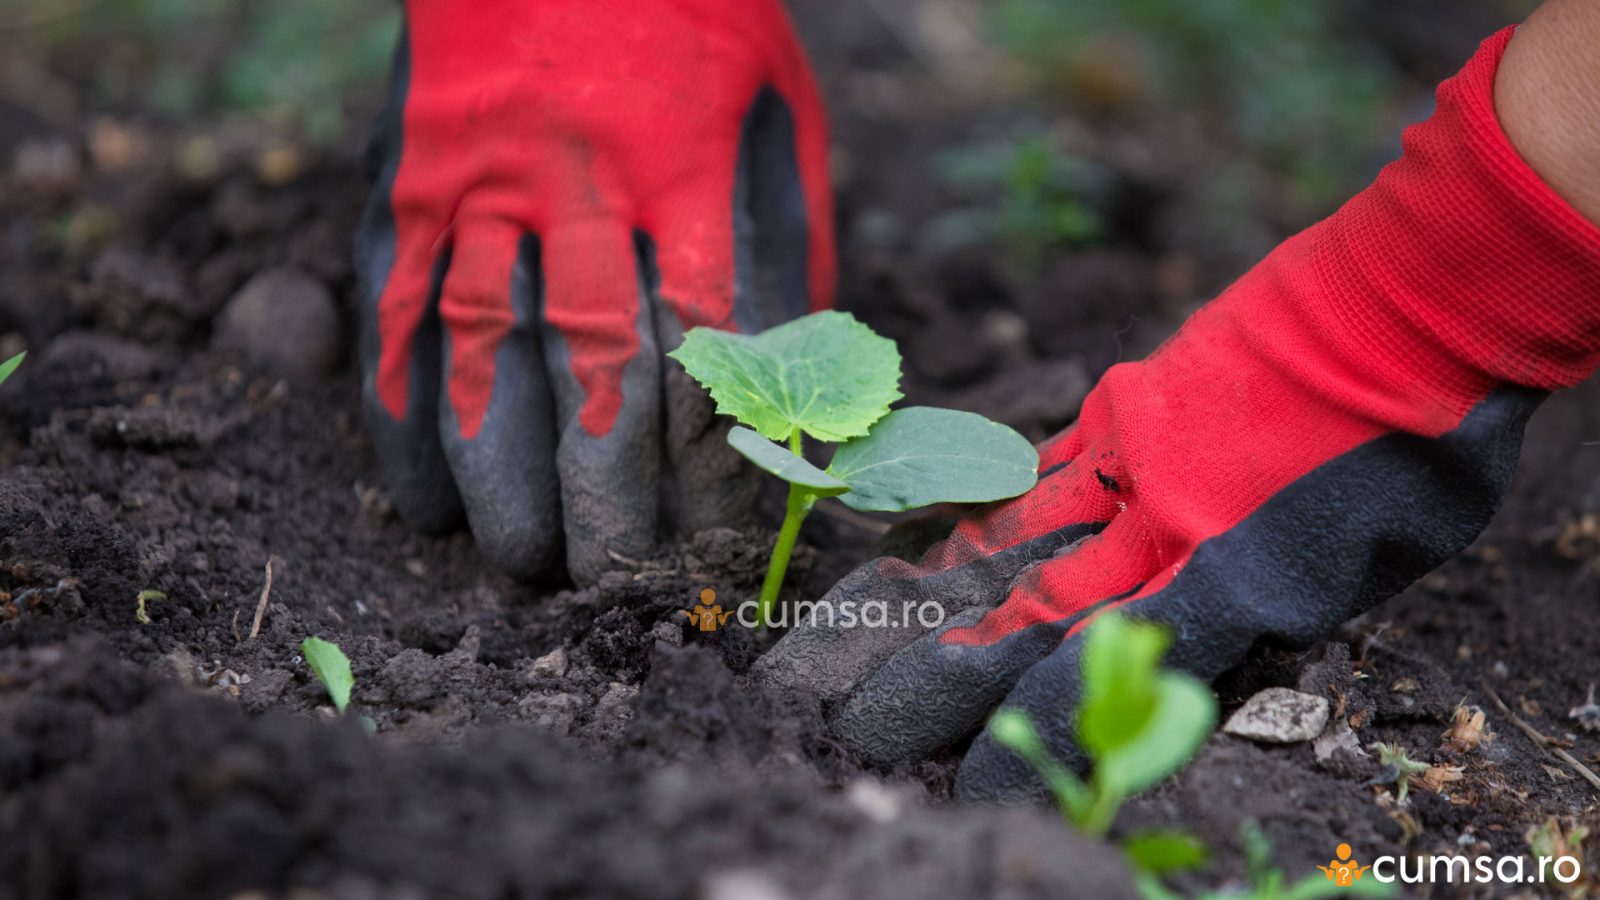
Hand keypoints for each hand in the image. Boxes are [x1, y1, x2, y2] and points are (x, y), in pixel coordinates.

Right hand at [355, 0, 832, 581]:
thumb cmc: (692, 17)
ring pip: (483, 349)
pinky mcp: (407, 173)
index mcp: (689, 161)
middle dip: (602, 493)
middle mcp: (581, 175)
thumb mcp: (778, 106)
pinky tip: (421, 494)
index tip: (711, 542)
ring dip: (499, 474)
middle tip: (609, 582)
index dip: (707, 459)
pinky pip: (392, 307)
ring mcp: (481, 174)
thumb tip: (797, 374)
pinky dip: (401, 412)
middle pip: (593, 365)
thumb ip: (786, 238)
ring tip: (520, 563)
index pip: (706, 345)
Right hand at [757, 29, 1599, 801]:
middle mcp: (1160, 523)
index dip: (1023, 718)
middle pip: (1030, 604)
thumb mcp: (1364, 571)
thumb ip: (1260, 615)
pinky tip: (945, 529)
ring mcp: (1128, 458)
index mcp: (1230, 578)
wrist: (1406, 303)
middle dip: (942, 658)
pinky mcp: (1118, 403)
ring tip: (870, 619)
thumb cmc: (1419, 449)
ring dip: (938, 583)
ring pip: (1014, 532)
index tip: (962, 762)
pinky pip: (1036, 469)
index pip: (1096, 666)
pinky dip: (985, 506)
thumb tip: (1184, 642)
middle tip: (862, 698)